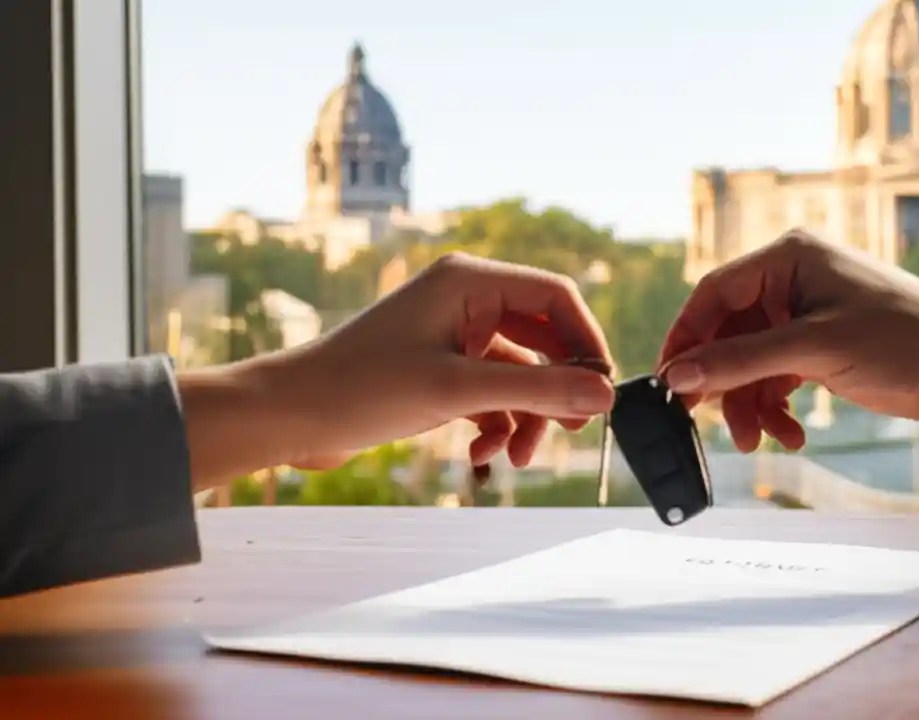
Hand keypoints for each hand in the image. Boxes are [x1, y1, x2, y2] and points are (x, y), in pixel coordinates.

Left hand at [179, 253, 616, 489]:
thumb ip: (537, 390)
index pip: (556, 298)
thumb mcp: (458, 390)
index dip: (586, 342)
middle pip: (543, 339)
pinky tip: (481, 452)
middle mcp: (465, 301)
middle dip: (555, 390)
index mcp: (469, 282)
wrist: (289, 416)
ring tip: (516, 457)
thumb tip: (604, 395)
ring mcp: (453, 335)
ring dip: (525, 416)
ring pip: (519, 373)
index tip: (601, 390)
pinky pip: (492, 393)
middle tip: (569, 431)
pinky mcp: (441, 369)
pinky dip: (496, 423)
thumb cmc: (361, 388)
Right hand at [657, 230, 918, 452]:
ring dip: (751, 404)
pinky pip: (776, 377)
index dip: (686, 337)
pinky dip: (776, 408)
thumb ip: (742, 362)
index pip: (714, 294)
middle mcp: (792, 281)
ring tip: (760, 440)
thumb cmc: (905, 339)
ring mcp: (805, 315)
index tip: (668, 381)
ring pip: (751, 363)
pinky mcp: (819, 347)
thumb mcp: (814, 349)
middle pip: (728, 334)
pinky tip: (791, 434)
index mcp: (788, 259)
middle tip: (710, 422)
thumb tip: (680, 376)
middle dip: (724, 383)